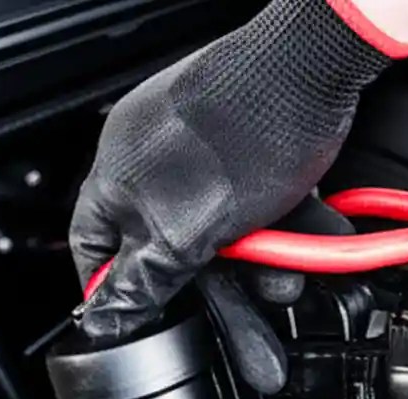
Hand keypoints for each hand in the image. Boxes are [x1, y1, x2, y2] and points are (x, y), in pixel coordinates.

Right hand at [70, 0, 393, 344]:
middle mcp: (155, 161)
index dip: (115, 288)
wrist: (309, 72)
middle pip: (173, 245)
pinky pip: (265, 202)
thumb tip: (106, 316)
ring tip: (290, 272)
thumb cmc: (238, 135)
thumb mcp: (182, 232)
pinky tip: (313, 234)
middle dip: (218, 280)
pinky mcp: (253, 145)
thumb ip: (144, 278)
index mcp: (117, 178)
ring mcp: (205, 151)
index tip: (142, 318)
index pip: (94, 247)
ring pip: (229, 229)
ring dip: (265, 258)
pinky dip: (289, 225)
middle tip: (246, 296)